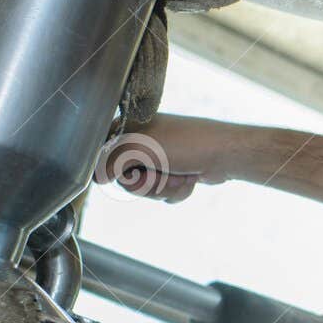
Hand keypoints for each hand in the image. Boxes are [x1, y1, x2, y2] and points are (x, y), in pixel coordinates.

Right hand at [93, 113, 241, 203]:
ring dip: (165, 188)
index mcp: (129, 128)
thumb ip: (111, 161)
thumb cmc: (186, 144)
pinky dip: (176, 191)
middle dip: (148, 183)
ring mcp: (157, 159)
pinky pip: (162, 193)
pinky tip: (189, 179)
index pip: (103, 156)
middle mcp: (141, 143)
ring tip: (181, 174)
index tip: (134, 169)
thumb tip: (96, 178)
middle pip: (125, 179)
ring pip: (146, 190)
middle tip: (163, 171)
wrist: (226, 154)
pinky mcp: (172, 172)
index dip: (118, 169)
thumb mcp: (141, 148)